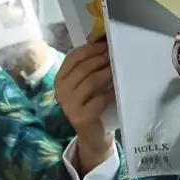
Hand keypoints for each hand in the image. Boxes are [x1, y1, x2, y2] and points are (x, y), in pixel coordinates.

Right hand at [55, 40, 115, 172]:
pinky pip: (100, 99)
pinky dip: (112, 92)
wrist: (92, 136)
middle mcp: (61, 91)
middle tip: (117, 55)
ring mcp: (69, 105)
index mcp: (60, 79)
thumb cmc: (92, 105)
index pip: (73, 57)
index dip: (90, 49)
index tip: (106, 45)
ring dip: (108, 73)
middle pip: (83, 68)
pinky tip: (119, 89)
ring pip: (91, 81)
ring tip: (120, 69)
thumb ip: (90, 67)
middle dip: (102, 59)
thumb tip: (104, 43)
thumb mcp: (87, 84)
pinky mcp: (81, 117)